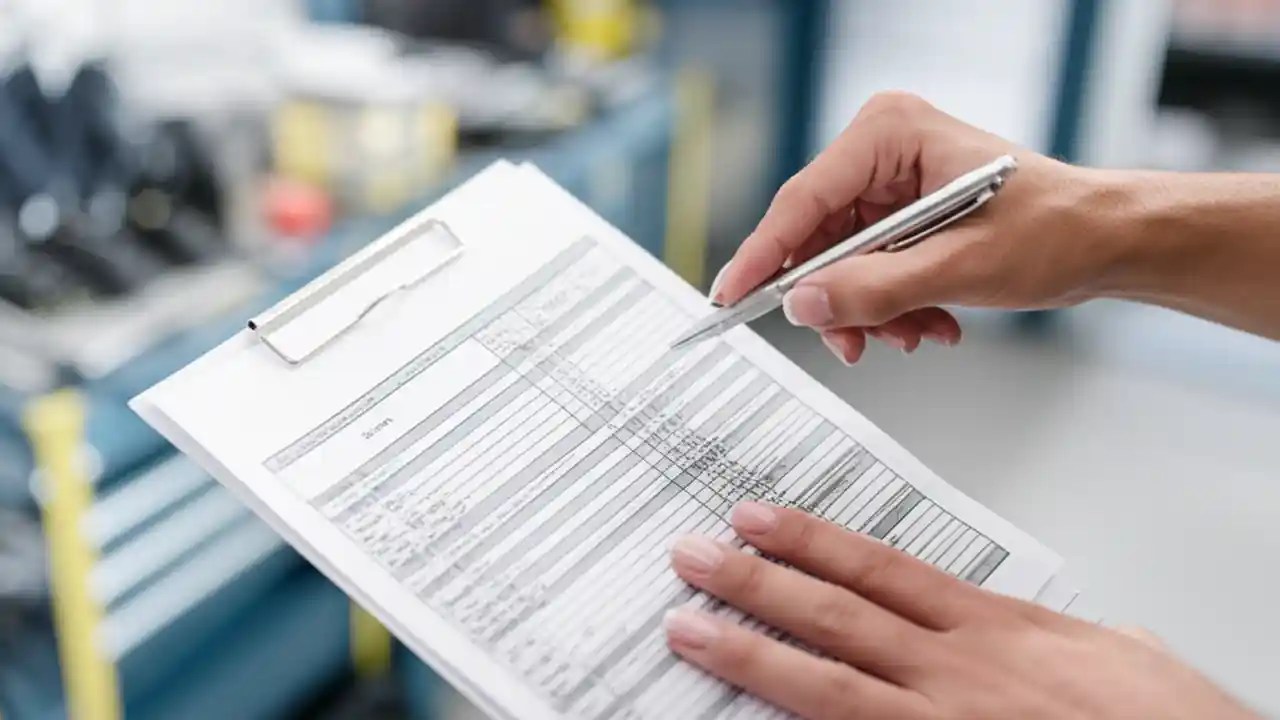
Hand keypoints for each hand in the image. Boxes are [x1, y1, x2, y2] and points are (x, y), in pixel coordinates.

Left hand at [664, 502, 1257, 718]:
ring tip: (689, 624)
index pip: (880, 571)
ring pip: (826, 682)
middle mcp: (957, 672)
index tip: (759, 520)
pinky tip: (745, 716)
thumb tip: (1047, 629)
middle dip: (755, 581)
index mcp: (996, 629)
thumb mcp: (1121, 657)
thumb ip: (1062, 635)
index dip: (811, 542)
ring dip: (750, 649)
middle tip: (693, 556)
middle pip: (835, 614)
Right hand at [713, 92, 1129, 363]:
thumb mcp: (960, 266)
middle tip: (850, 342)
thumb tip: (806, 305)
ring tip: (912, 333)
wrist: (1106, 243)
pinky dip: (891, 307)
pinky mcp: (903, 218)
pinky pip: (869, 271)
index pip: (804, 199)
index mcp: (890, 133)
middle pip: (819, 239)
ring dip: (872, 311)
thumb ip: (877, 288)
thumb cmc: (1057, 228)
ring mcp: (892, 186)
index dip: (766, 255)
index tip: (730, 297)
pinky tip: (929, 323)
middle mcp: (884, 152)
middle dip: (839, 299)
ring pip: (842, 264)